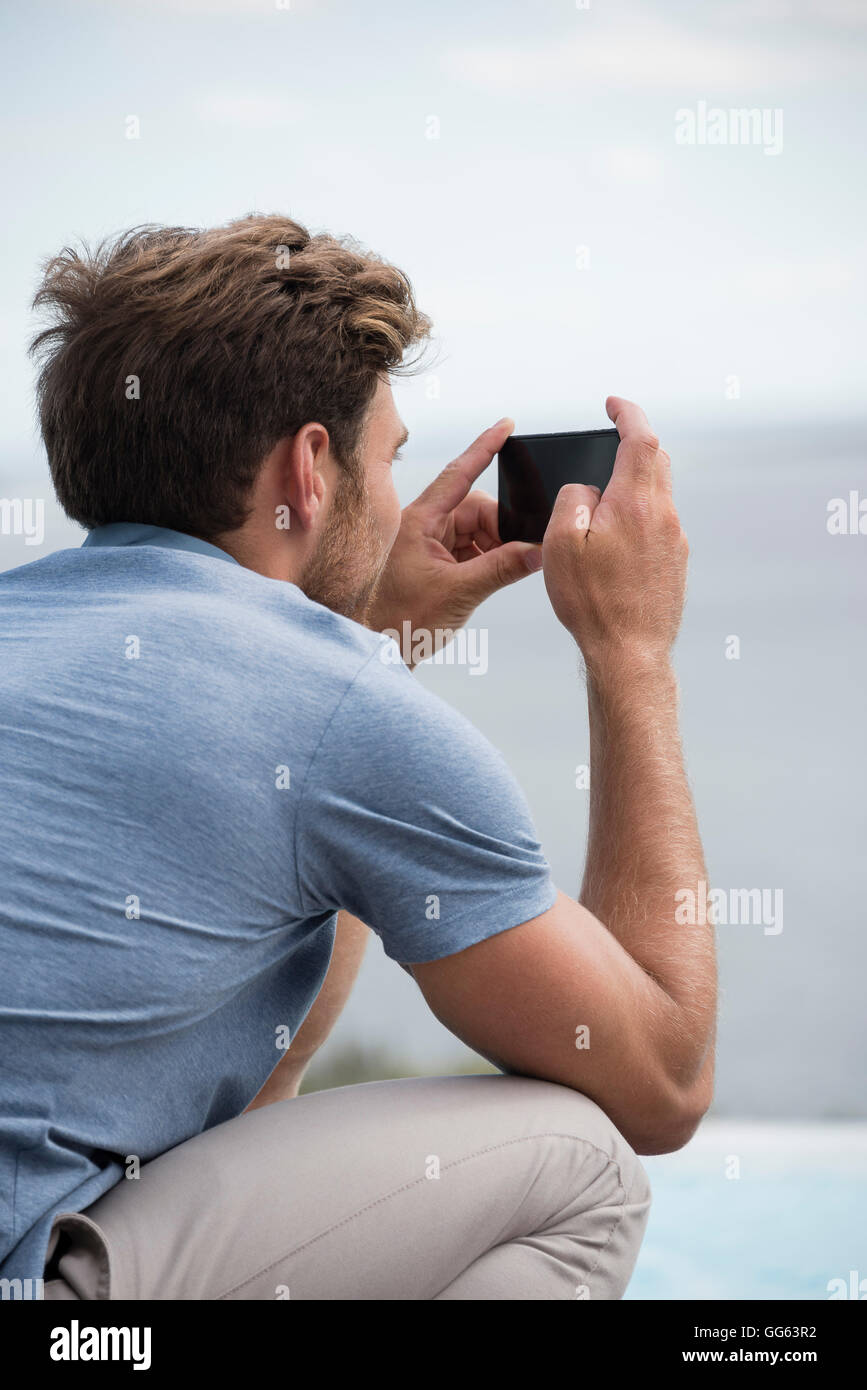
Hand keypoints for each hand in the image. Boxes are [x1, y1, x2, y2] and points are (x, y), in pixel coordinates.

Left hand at [365, 418, 542, 663]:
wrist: (376, 651)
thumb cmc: (399, 621)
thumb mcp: (459, 593)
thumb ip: (502, 568)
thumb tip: (537, 551)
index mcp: (419, 521)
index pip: (458, 475)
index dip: (484, 448)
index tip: (506, 425)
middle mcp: (422, 527)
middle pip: (475, 509)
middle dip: (500, 528)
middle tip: (518, 553)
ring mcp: (426, 545)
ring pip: (475, 532)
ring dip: (493, 549)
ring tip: (496, 575)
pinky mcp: (432, 564)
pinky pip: (468, 550)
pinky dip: (484, 560)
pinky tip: (488, 579)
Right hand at [541, 397, 688, 670]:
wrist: (630, 652)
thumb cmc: (593, 603)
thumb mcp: (561, 545)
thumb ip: (572, 501)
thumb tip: (586, 490)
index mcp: (635, 503)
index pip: (640, 438)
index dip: (628, 413)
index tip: (613, 404)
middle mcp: (663, 516)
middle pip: (656, 461)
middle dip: (634, 445)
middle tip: (610, 442)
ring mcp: (675, 540)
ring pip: (658, 494)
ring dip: (634, 485)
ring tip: (602, 504)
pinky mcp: (676, 562)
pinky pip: (658, 524)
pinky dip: (638, 516)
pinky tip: (615, 542)